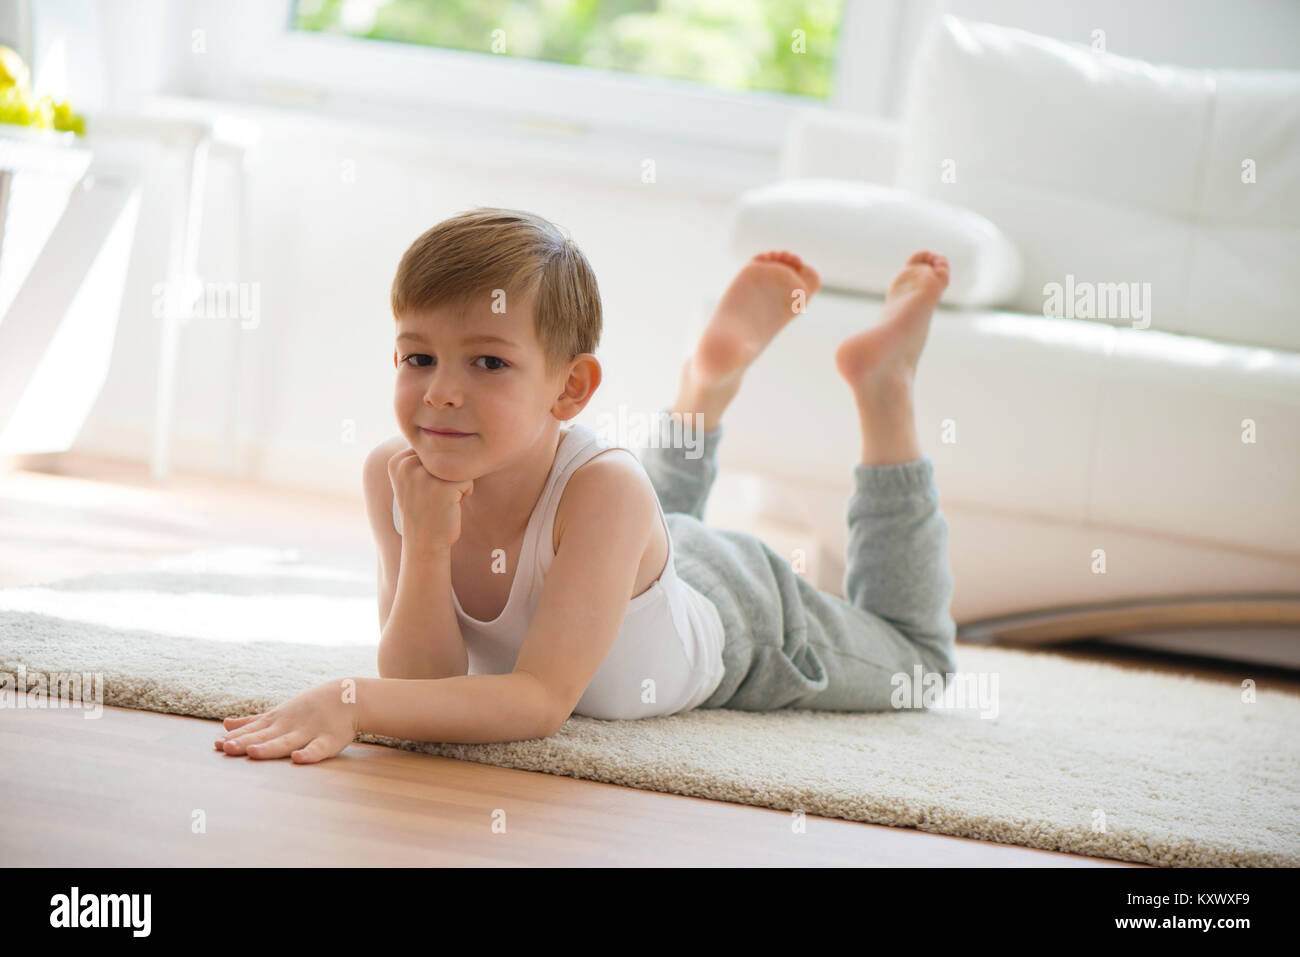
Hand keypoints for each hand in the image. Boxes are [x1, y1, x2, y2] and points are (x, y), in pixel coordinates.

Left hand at [214, 679, 358, 763]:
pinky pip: (318, 749)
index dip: (236, 737)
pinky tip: (298, 758)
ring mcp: (309, 733)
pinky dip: (309, 753)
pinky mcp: (329, 741)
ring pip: (287, 742)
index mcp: (278, 720)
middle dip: (246, 743)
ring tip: (253, 752)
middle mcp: (290, 726)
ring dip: (270, 747)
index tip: (216, 744)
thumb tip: (225, 725)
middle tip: (226, 748)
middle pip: (265, 737)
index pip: (253, 730)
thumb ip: (253, 721)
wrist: (348, 697)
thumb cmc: (309, 707)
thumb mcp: (279, 711)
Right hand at [388, 447, 473, 550]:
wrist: (424, 543)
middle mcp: (407, 466)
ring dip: (456, 484)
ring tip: (442, 501)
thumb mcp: (411, 478)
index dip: (435, 469)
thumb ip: (419, 457)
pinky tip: (450, 506)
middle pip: (446, 455)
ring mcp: (425, 476)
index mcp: (396, 461)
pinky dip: (465, 493)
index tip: (424, 489)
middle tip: (434, 497)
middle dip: (447, 475)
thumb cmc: (423, 509)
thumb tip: (443, 431)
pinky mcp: (444, 488)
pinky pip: (468, 480)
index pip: (432, 449)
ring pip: (458, 466)